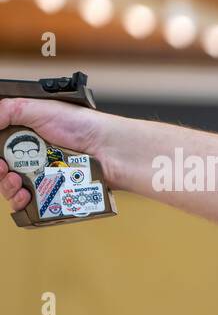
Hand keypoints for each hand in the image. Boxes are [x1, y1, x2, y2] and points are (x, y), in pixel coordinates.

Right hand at [0, 98, 110, 212]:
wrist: (110, 150)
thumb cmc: (82, 126)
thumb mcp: (40, 109)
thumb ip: (9, 110)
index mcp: (26, 137)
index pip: (2, 149)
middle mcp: (33, 158)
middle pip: (4, 171)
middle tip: (4, 169)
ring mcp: (44, 177)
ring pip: (13, 189)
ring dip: (7, 188)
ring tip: (16, 183)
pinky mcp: (56, 194)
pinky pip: (32, 205)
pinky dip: (22, 203)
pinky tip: (25, 196)